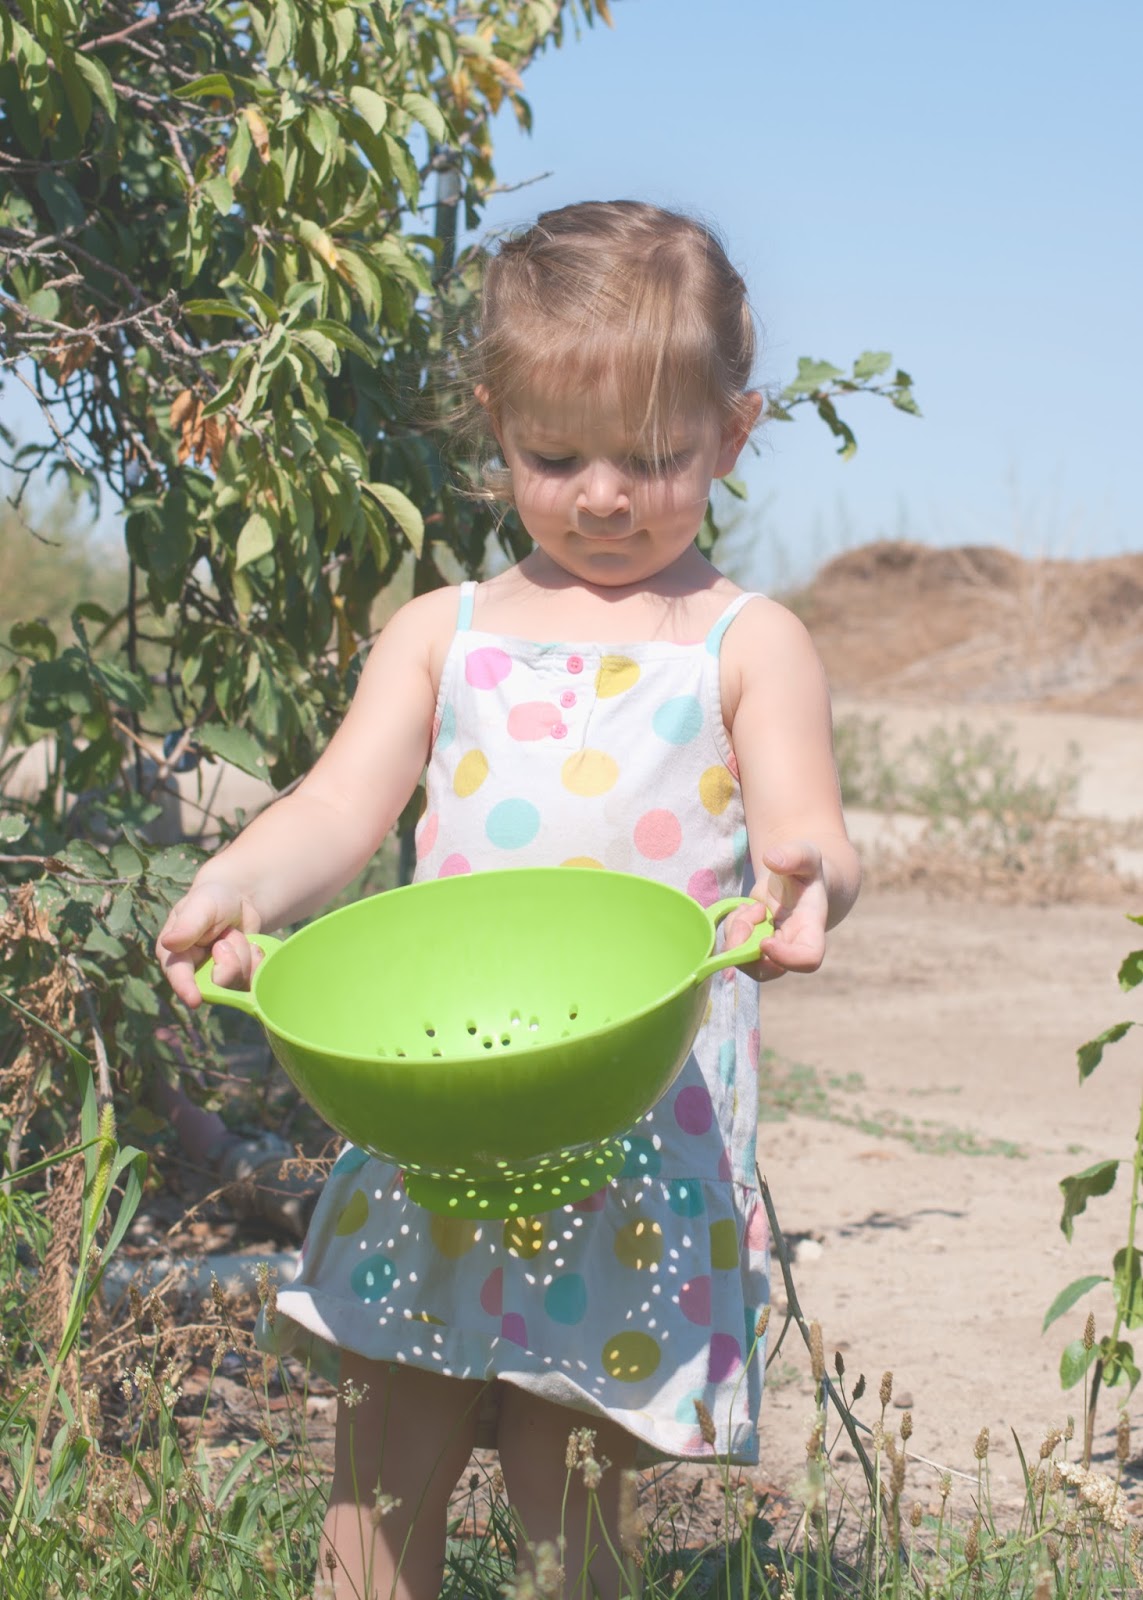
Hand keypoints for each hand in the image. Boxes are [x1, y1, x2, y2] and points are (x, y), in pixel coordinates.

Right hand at [157, 882, 262, 1008]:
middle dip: (230, 959)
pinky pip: (254, 981)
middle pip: (216, 984)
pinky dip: (257, 960)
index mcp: (174, 955)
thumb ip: (188, 925)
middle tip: (226, 936)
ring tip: (234, 935)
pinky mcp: (236, 981)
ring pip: (237, 982)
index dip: (185, 989)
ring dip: (243, 953)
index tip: (194, 1001)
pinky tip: (250, 945)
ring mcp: (216, 980)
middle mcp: (193, 973)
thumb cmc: (213, 900)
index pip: (178, 976)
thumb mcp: (201, 906)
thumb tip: (168, 942)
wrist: (238, 901)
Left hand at [723, 840, 828, 982]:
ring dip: (736, 934)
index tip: (765, 941)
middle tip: (745, 915)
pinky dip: (732, 927)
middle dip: (745, 947)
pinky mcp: (754, 943)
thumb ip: (794, 855)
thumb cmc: (806, 869)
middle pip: (769, 970)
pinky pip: (735, 946)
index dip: (786, 958)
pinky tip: (745, 909)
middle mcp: (792, 944)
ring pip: (747, 961)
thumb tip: (771, 859)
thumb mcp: (806, 854)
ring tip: (749, 907)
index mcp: (811, 927)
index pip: (808, 958)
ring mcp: (772, 947)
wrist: (795, 878)